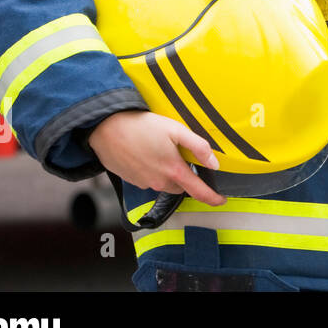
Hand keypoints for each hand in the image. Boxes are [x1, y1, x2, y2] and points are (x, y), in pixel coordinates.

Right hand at [87, 110, 225, 206]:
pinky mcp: (131, 180)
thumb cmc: (141, 126)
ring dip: (167, 173)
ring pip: (164, 183)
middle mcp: (159, 182)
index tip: (221, 200)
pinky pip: (149, 179)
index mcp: (173, 171)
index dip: (212, 198)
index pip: (198, 191)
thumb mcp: (176, 130)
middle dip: (185, 177)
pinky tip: (146, 154)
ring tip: (160, 151)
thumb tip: (214, 163)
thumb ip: (198, 147)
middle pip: (181, 187)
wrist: (106, 128)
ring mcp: (143, 183)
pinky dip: (152, 170)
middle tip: (180, 156)